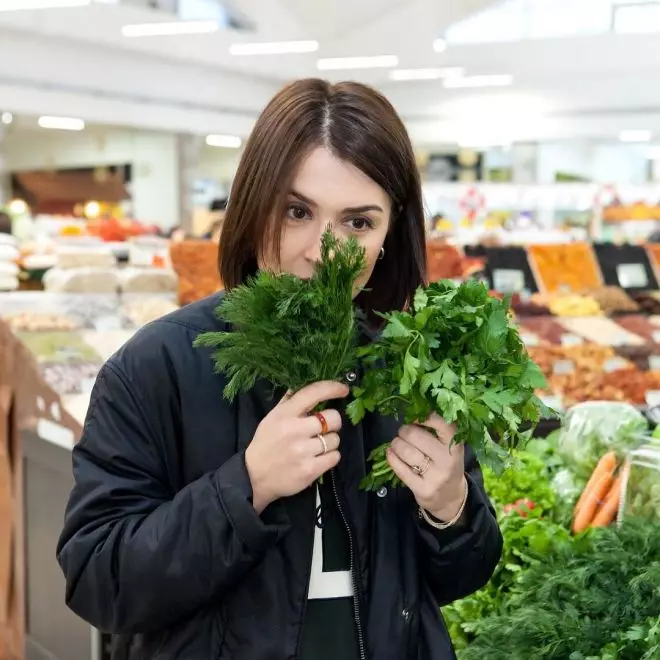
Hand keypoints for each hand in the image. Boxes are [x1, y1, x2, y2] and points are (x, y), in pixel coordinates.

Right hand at [245, 381, 348, 512]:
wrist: (254, 476)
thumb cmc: (265, 443)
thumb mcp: (272, 417)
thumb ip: (289, 401)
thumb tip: (304, 382)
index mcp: (285, 414)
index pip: (313, 393)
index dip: (332, 388)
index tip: (343, 389)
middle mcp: (295, 430)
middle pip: (333, 418)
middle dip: (333, 422)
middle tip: (324, 428)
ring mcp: (303, 451)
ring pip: (335, 439)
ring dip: (330, 442)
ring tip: (317, 446)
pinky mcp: (310, 470)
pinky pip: (335, 457)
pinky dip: (330, 457)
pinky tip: (319, 458)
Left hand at [386, 413, 466, 521]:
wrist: (451, 498)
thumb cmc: (446, 464)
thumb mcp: (450, 446)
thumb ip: (437, 430)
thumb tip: (414, 411)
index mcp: (456, 445)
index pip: (441, 423)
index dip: (424, 416)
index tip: (416, 416)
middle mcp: (447, 460)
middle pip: (416, 436)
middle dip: (404, 430)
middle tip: (403, 431)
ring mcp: (436, 477)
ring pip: (406, 452)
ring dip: (396, 444)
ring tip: (396, 443)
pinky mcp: (423, 489)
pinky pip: (400, 469)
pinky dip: (392, 458)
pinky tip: (391, 453)